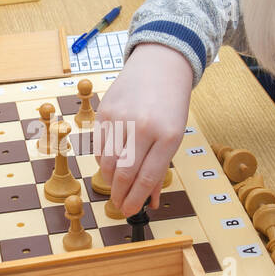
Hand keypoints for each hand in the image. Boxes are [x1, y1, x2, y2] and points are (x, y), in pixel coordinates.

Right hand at [93, 44, 192, 217]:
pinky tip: (111, 166)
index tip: (131, 210)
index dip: (136, 199)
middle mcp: (143, 126)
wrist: (160, 65)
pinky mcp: (105, 111)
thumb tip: (150, 201)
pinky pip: (99, 146)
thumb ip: (160, 169)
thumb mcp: (174, 136)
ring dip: (110, 181)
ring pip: (108, 162)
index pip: (147, 177)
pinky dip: (104, 162)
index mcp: (167, 135)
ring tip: (116, 188)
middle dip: (120, 195)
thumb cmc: (170, 104)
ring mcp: (121, 118)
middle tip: (120, 205)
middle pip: (124, 173)